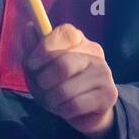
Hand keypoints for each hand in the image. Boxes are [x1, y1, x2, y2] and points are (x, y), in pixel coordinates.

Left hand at [24, 23, 118, 138]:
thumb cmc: (57, 84)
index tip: (31, 64)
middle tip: (41, 89)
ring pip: (66, 89)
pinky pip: (75, 105)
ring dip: (52, 100)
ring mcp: (104, 72)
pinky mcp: (108, 94)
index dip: (44, 48)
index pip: (65, 33)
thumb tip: (30, 27)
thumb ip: (33, 49)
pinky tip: (66, 109)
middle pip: (63, 64)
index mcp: (78, 40)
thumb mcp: (40, 68)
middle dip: (44, 82)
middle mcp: (94, 52)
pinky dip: (63, 111)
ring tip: (53, 101)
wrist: (83, 111)